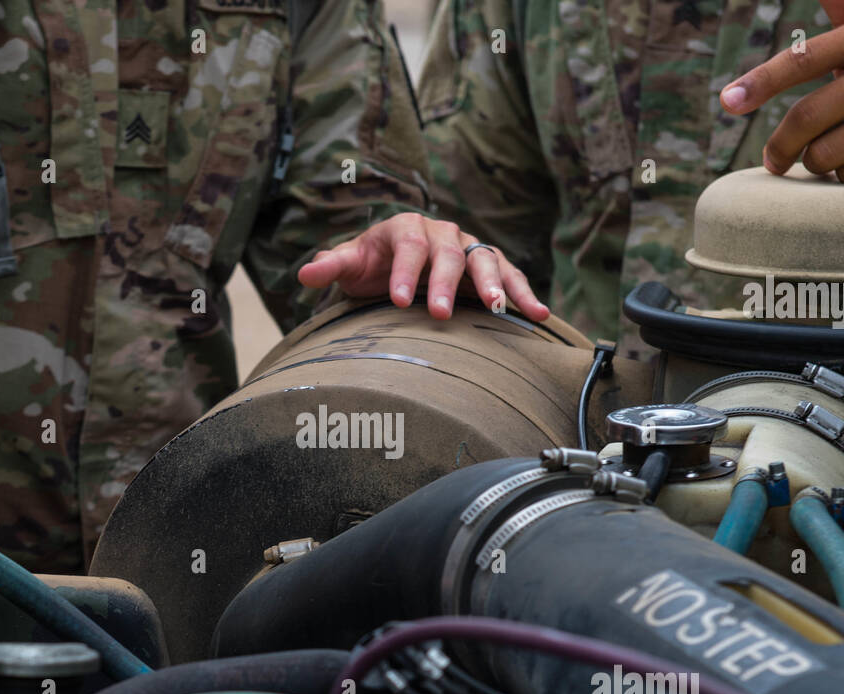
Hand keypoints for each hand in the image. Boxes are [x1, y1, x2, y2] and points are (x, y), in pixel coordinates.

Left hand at [297, 213, 549, 320]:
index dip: (405, 271)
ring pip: (486, 261)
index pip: (408, 245)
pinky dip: (525, 294)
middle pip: (449, 253)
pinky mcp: (489, 267)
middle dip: (446, 283)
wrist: (397, 266)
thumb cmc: (373, 266)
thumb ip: (332, 267)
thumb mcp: (351, 265)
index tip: (398, 300)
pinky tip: (540, 314)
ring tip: (501, 308)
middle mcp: (442, 233)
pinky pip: (511, 276)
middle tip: (439, 314)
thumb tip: (304, 275)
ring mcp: (469, 248)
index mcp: (407, 227)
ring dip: (495, 285)